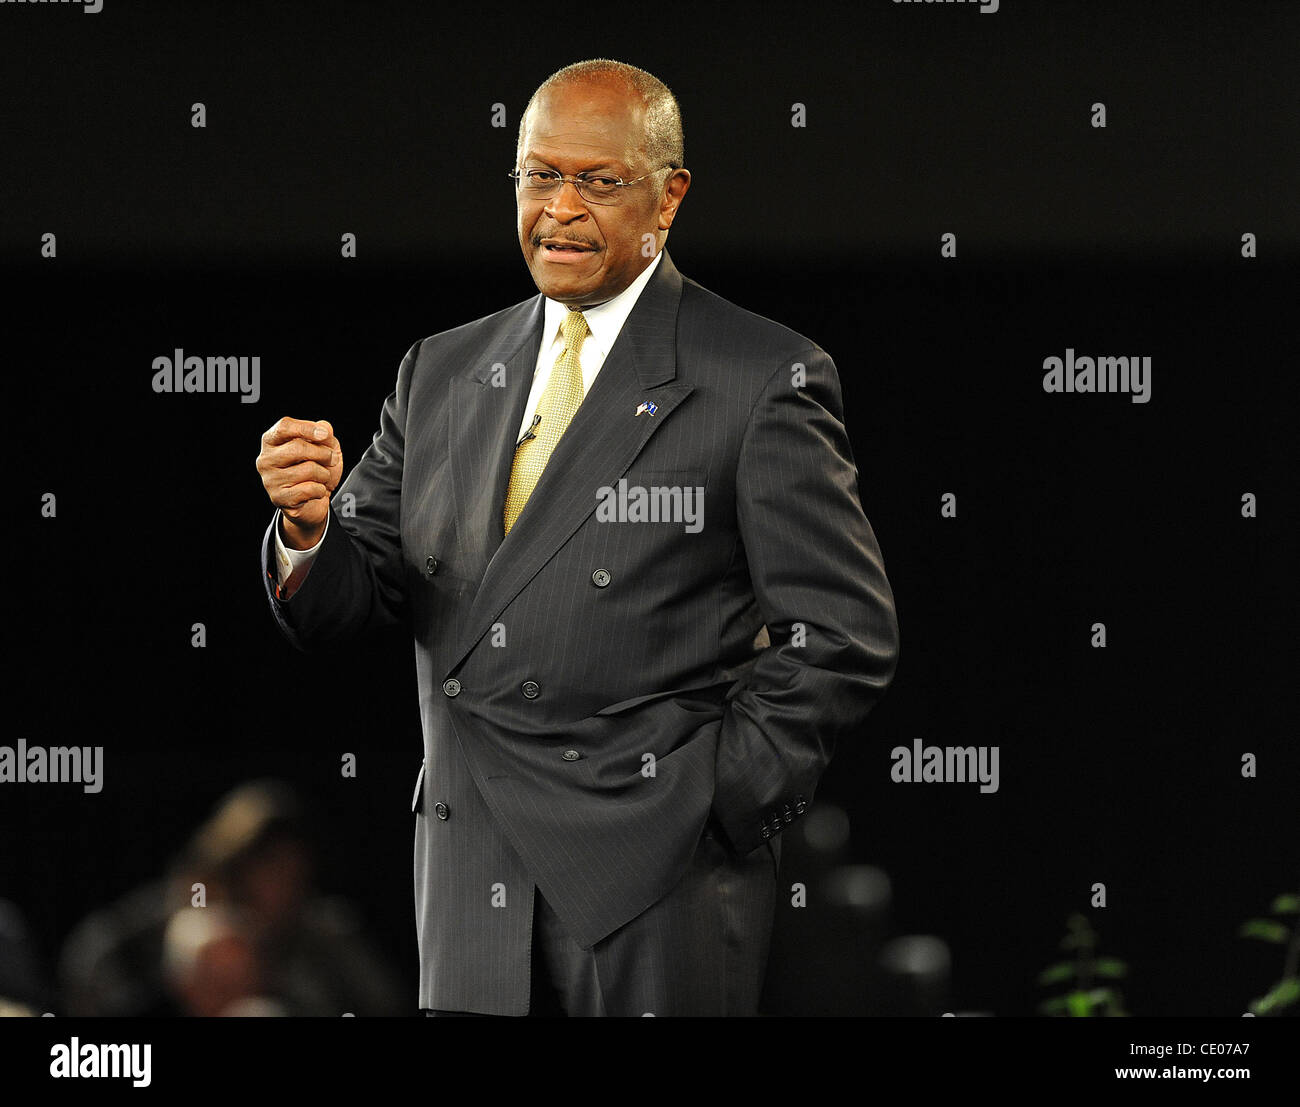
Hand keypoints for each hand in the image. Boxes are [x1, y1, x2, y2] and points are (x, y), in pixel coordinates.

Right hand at [255, 417, 342, 547]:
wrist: (313, 501)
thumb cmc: (315, 468)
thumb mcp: (324, 447)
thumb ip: (324, 434)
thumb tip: (325, 427)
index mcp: (272, 441)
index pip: (284, 427)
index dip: (306, 428)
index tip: (325, 434)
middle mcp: (266, 459)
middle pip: (298, 447)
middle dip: (323, 453)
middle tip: (332, 459)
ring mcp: (270, 479)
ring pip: (308, 469)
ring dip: (324, 474)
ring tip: (322, 477)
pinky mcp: (279, 497)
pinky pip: (309, 489)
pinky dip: (320, 490)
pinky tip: (316, 490)